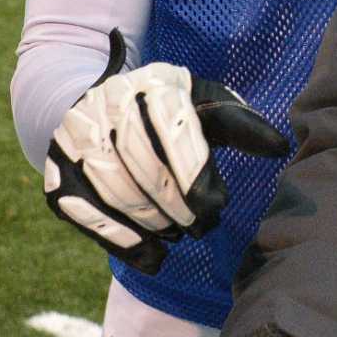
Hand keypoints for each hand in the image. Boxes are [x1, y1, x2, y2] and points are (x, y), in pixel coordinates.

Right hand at [44, 29, 289, 272]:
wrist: (98, 105)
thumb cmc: (168, 111)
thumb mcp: (205, 105)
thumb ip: (241, 124)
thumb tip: (280, 147)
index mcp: (153, 82)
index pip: (174, 131)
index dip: (195, 177)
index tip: (214, 210)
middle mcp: (107, 102)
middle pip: (142, 164)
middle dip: (175, 206)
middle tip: (198, 229)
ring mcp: (75, 135)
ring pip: (114, 191)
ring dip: (151, 224)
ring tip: (175, 237)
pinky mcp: (56, 169)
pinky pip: (86, 213)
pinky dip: (120, 239)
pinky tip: (150, 254)